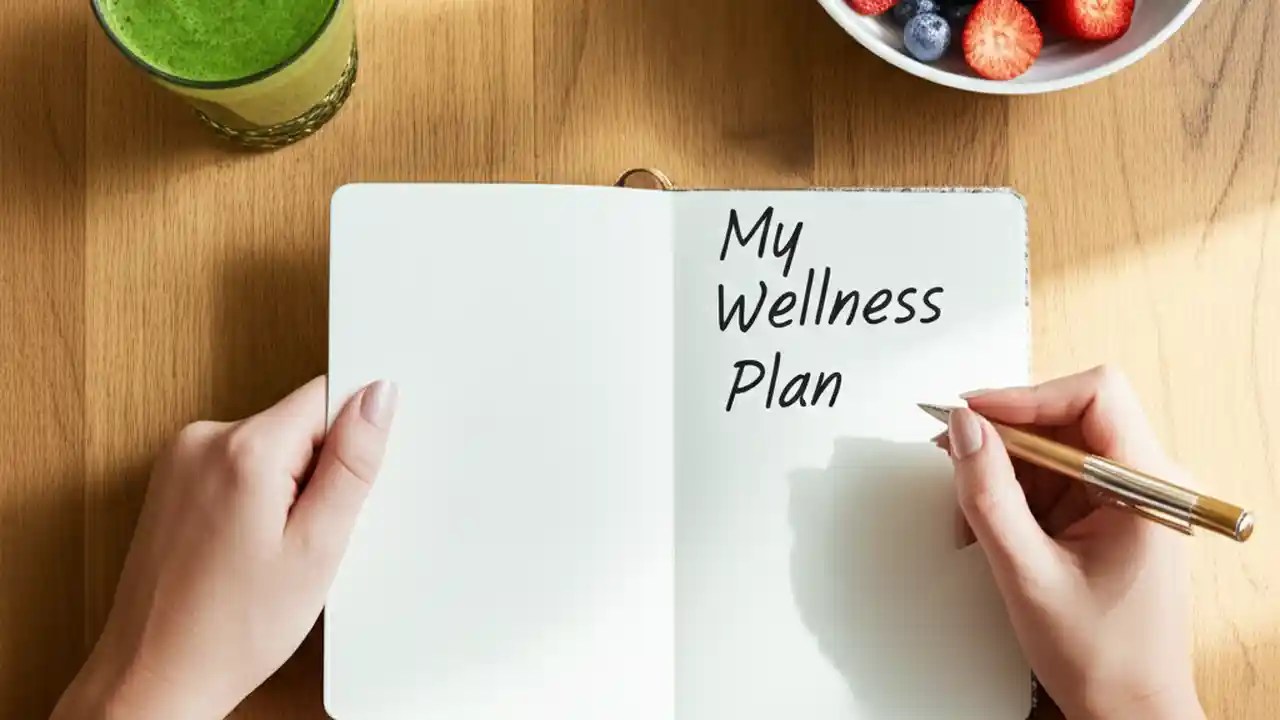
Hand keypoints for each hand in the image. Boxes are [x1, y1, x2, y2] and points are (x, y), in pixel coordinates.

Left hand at [52, 377, 396, 718]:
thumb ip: (351, 462)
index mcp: (244, 449)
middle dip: (319, 472)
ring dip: (288, 489)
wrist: (156, 678)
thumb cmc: (230, 631)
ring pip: (272, 446)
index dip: (351, 444)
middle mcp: (202, 441)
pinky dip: (258, 499)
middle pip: (298, 422)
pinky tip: (249, 548)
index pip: (327, 396)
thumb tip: (377, 396)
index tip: (343, 492)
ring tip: (273, 550)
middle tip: (308, 536)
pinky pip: (240, 466)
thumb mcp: (317, 547)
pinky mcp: (171, 481)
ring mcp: (179, 460)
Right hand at [943, 366, 1204, 719]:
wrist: (1128, 712)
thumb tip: (963, 429)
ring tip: (970, 517)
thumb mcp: (1028, 573)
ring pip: (1049, 446)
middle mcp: (1144, 480)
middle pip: (1065, 416)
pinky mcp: (1102, 512)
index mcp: (1148, 486)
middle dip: (1003, 437)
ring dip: (1000, 472)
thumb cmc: (1103, 658)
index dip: (1026, 395)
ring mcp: (1123, 495)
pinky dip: (1010, 495)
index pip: (1095, 394)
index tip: (973, 413)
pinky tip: (988, 528)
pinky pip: (1048, 478)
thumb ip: (990, 496)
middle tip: (953, 458)